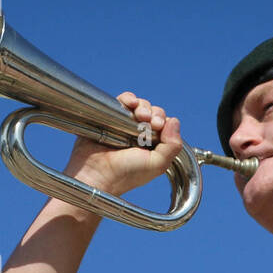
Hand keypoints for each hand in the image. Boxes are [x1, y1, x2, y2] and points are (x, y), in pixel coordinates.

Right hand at [64, 91, 184, 197]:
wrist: (98, 174)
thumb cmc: (126, 174)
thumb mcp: (157, 164)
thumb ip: (172, 146)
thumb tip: (174, 120)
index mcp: (153, 145)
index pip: (165, 125)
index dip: (164, 122)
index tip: (159, 127)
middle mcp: (140, 134)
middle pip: (155, 113)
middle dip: (156, 114)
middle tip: (151, 123)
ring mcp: (125, 125)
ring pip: (141, 105)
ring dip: (144, 106)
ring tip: (140, 116)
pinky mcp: (111, 117)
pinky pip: (123, 100)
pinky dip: (129, 98)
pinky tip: (131, 103)